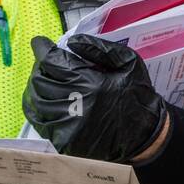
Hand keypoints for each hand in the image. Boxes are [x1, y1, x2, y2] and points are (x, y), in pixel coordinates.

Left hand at [22, 34, 168, 163]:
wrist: (147, 136)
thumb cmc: (138, 95)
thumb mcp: (128, 62)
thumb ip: (99, 48)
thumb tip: (71, 41)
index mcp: (91, 83)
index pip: (52, 61)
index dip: (41, 48)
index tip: (39, 43)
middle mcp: (76, 105)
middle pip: (39, 80)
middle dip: (39, 67)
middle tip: (46, 63)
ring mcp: (69, 126)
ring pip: (36, 101)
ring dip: (35, 88)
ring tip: (43, 80)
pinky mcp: (66, 142)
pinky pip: (40, 123)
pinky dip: (36, 110)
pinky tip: (43, 101)